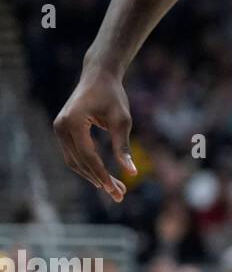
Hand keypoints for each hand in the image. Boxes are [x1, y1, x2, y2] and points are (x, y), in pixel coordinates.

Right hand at [52, 68, 136, 201]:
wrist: (98, 76)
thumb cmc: (113, 95)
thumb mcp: (122, 120)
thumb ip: (123, 146)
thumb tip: (132, 172)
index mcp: (73, 122)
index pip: (88, 156)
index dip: (103, 175)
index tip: (116, 190)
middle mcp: (61, 127)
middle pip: (80, 162)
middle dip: (100, 180)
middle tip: (120, 195)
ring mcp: (59, 129)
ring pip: (74, 161)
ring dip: (93, 176)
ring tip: (115, 189)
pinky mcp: (63, 130)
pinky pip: (74, 154)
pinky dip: (88, 166)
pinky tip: (103, 176)